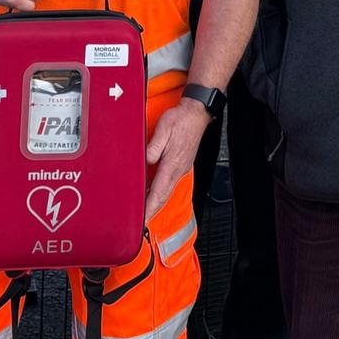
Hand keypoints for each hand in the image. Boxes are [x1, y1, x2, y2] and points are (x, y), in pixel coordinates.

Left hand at [143, 100, 212, 221]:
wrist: (197, 114)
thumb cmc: (180, 120)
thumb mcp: (163, 130)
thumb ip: (153, 148)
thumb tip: (145, 162)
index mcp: (171, 164)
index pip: (158, 192)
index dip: (149, 208)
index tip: (142, 220)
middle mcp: (177, 170)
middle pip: (162, 197)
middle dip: (152, 211)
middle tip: (141, 223)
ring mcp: (180, 169)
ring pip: (166, 191)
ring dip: (156, 203)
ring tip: (144, 212)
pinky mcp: (181, 165)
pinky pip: (169, 184)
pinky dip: (160, 193)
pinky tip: (152, 193)